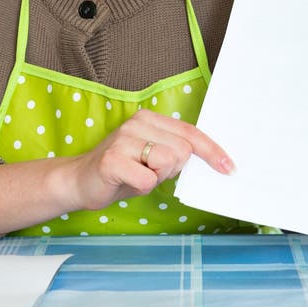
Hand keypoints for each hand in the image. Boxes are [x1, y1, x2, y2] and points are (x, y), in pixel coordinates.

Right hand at [69, 109, 233, 211]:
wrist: (79, 181)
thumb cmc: (122, 171)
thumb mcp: (152, 156)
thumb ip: (175, 151)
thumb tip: (211, 159)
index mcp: (149, 119)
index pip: (190, 132)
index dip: (211, 151)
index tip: (228, 167)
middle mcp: (137, 123)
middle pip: (183, 151)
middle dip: (172, 170)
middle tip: (148, 171)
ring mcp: (123, 140)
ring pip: (168, 163)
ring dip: (157, 178)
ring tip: (136, 175)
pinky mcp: (112, 160)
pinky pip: (148, 180)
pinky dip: (142, 187)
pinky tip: (126, 182)